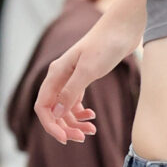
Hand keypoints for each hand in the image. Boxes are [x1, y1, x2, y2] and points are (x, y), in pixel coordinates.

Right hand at [34, 15, 127, 143]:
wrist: (123, 27)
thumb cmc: (105, 44)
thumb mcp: (88, 69)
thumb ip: (71, 91)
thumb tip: (57, 113)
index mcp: (55, 74)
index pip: (43, 107)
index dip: (51, 125)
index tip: (65, 139)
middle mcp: (59, 77)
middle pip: (54, 111)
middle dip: (65, 127)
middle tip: (83, 138)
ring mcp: (71, 78)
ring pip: (65, 108)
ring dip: (75, 122)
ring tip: (92, 131)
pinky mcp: (83, 77)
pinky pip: (75, 101)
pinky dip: (82, 113)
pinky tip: (92, 116)